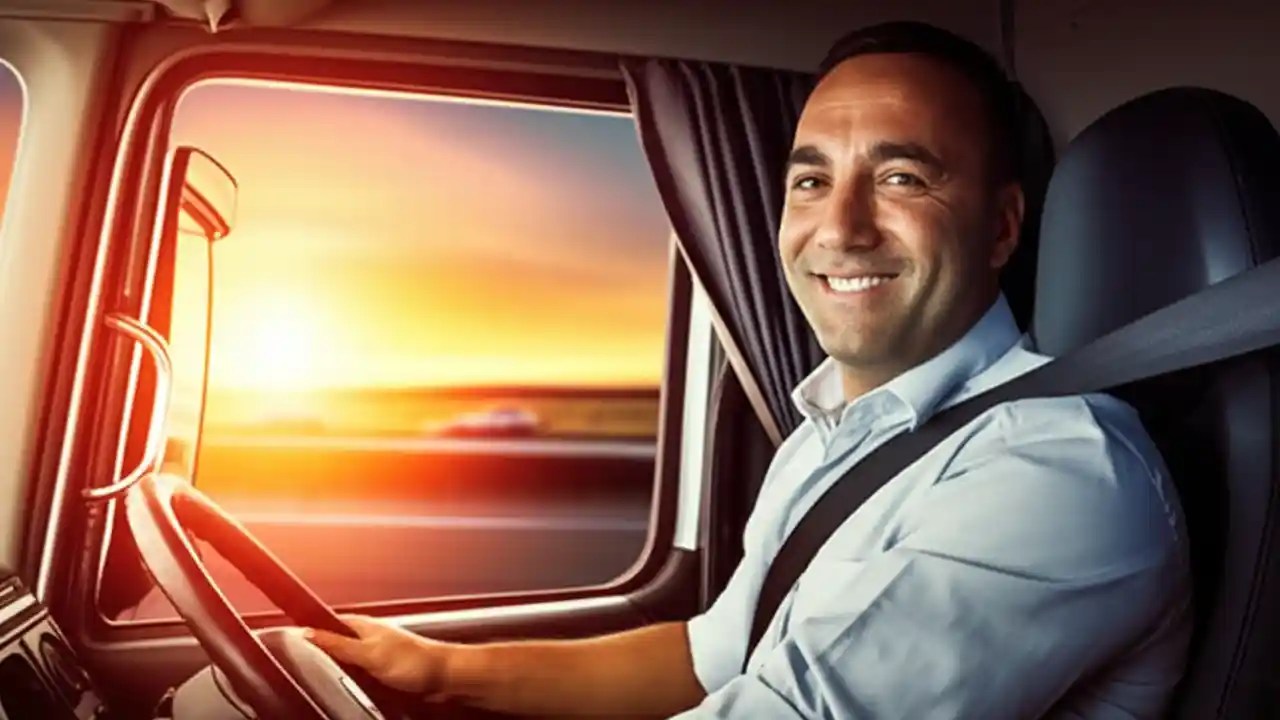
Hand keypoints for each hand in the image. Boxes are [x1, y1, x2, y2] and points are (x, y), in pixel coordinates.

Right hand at [305, 615, 451, 697]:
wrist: (444, 677)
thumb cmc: (415, 661)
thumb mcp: (368, 653)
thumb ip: (337, 644)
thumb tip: (308, 633)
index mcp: (362, 625)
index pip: (326, 622)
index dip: (310, 630)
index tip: (293, 638)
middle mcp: (368, 636)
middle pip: (335, 645)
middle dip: (325, 656)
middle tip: (316, 668)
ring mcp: (376, 653)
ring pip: (348, 663)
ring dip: (344, 672)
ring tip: (341, 680)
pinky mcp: (385, 670)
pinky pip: (362, 676)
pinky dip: (358, 682)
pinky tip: (357, 688)